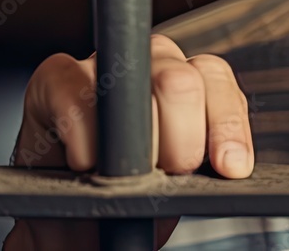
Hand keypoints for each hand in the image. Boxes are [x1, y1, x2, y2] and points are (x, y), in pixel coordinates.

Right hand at [3, 34, 253, 249]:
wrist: (78, 224)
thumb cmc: (135, 196)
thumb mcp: (186, 179)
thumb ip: (212, 156)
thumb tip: (233, 161)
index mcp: (191, 79)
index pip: (216, 79)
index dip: (225, 124)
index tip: (230, 167)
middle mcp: (150, 62)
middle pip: (181, 80)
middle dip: (182, 140)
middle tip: (170, 173)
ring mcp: (102, 66)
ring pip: (133, 83)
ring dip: (135, 140)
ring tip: (129, 175)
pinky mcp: (55, 79)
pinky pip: (75, 91)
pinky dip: (85, 132)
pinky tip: (89, 160)